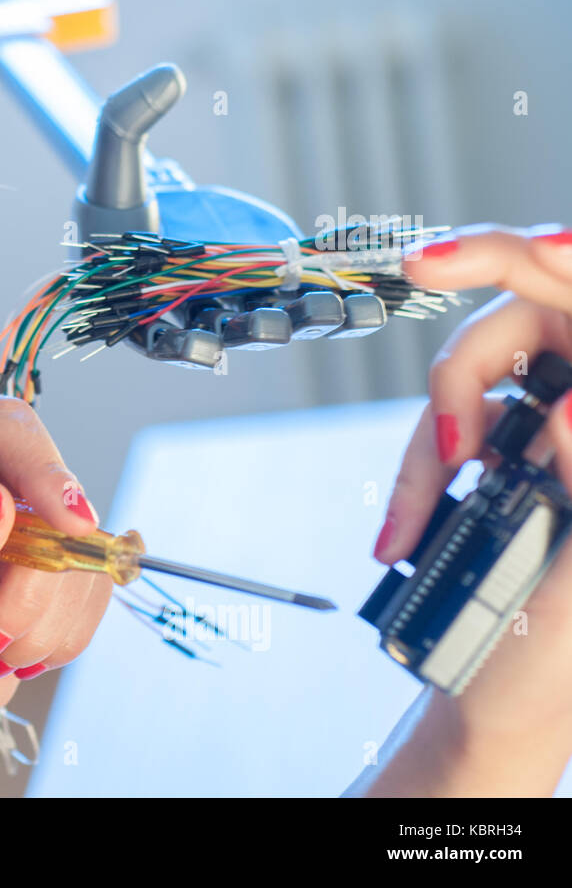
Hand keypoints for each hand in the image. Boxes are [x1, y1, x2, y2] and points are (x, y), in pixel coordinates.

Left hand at [0, 396, 111, 771]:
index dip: (41, 466)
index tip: (71, 524)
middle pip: (52, 488)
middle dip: (34, 579)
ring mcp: (11, 518)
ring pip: (79, 547)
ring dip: (42, 618)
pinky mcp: (46, 562)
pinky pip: (92, 585)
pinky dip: (61, 633)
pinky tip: (10, 653)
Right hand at [368, 223, 571, 793]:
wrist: (500, 714)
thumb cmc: (549, 673)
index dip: (551, 270)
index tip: (487, 254)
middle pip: (537, 332)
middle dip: (469, 362)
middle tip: (431, 357)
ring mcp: (564, 441)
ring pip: (484, 377)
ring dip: (432, 436)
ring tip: (415, 509)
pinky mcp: (523, 457)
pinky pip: (461, 422)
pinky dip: (423, 461)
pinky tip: (411, 512)